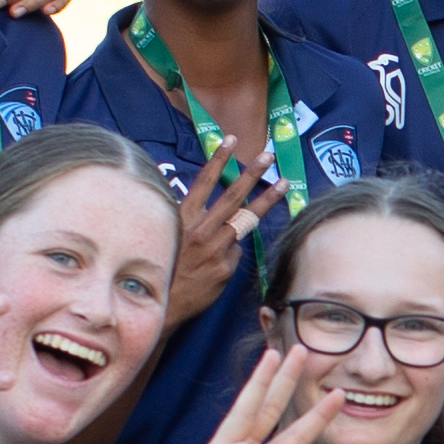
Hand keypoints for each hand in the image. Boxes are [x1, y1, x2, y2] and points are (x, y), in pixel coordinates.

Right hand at [167, 159, 282, 329]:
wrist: (159, 303)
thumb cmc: (163, 264)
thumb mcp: (167, 233)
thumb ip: (188, 217)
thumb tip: (211, 211)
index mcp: (183, 217)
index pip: (203, 182)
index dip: (218, 159)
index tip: (231, 140)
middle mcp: (201, 230)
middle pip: (232, 196)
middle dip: (252, 173)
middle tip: (268, 156)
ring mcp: (215, 250)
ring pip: (246, 220)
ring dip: (267, 201)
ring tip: (284, 185)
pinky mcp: (224, 269)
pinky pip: (235, 253)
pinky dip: (230, 253)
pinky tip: (217, 265)